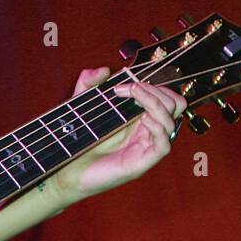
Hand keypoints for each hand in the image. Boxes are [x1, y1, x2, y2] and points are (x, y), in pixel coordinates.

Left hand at [49, 66, 186, 206]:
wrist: (66, 171)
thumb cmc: (77, 141)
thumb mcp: (79, 106)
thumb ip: (87, 83)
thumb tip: (104, 69)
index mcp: (139, 118)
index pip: (165, 97)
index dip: (151, 85)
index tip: (122, 84)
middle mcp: (147, 131)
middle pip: (175, 105)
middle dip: (155, 90)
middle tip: (128, 89)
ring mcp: (146, 148)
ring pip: (171, 122)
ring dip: (154, 102)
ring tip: (131, 96)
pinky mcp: (141, 163)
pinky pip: (164, 145)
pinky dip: (158, 128)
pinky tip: (143, 119)